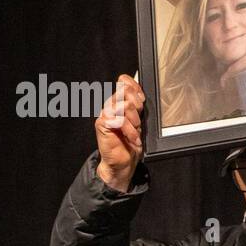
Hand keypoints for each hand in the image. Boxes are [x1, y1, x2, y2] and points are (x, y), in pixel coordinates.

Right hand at [95, 74, 144, 190]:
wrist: (123, 162)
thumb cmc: (130, 143)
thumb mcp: (139, 122)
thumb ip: (138, 107)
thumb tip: (140, 92)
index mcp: (119, 103)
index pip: (125, 83)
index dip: (136, 88)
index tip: (142, 101)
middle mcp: (110, 106)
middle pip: (125, 91)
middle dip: (138, 105)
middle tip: (138, 121)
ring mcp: (105, 114)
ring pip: (124, 105)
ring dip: (135, 120)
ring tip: (135, 131)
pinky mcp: (102, 124)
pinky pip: (121, 120)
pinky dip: (131, 131)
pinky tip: (133, 139)